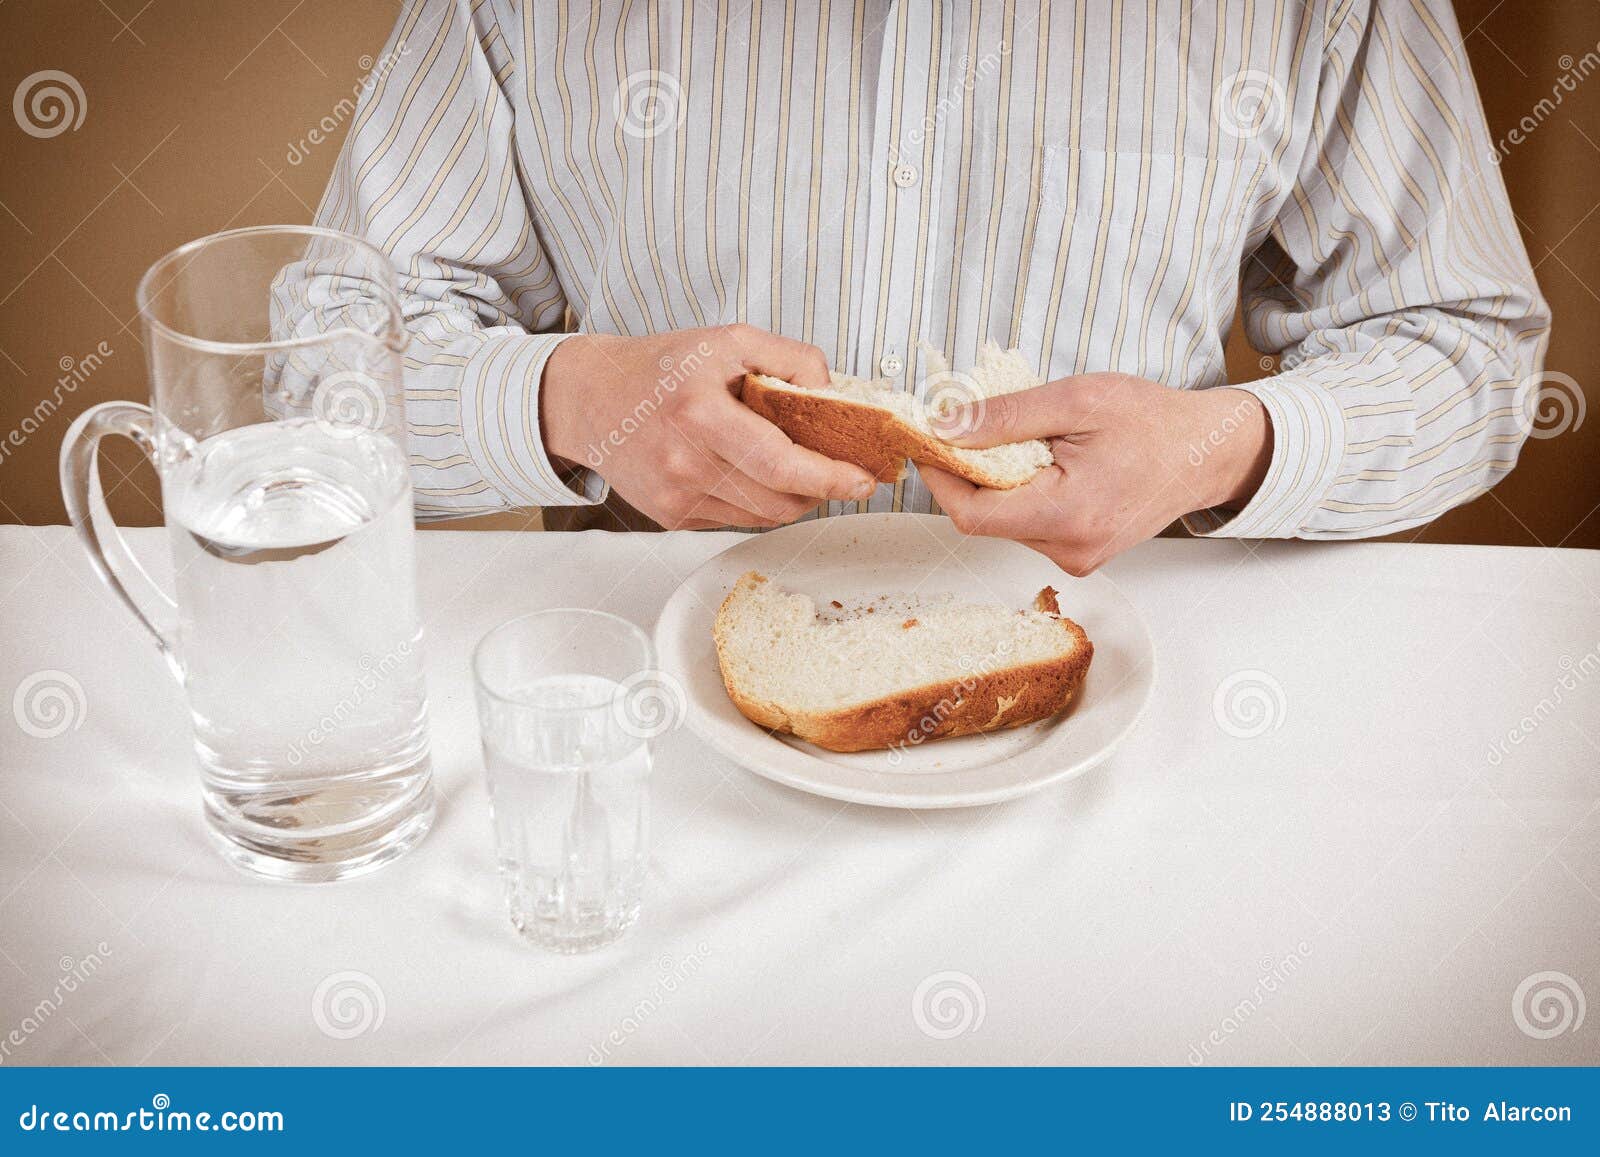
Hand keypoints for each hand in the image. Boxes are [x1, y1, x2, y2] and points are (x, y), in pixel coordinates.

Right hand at [541, 325, 877, 527]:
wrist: (590, 400)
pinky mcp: (672, 517)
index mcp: (700, 414)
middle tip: (837, 468)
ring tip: (793, 465)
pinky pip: (737, 519)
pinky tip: (749, 472)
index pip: (781, 464)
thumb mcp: (727, 339)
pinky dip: (758, 501)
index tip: (862, 480)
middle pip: (780, 500)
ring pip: (764, 516)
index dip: (830, 477)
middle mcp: (685, 462)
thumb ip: (788, 357)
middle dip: (819, 489)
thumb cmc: (659, 368)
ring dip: (792, 497)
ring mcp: (677, 497)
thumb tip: (831, 392)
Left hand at [921, 374, 1271, 574]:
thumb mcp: (1076, 400)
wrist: (1206, 453)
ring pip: (1007, 522)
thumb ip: (1005, 417)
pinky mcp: (1081, 554)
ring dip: (998, 482)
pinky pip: (1030, 525)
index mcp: (1068, 515)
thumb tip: (945, 428)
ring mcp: (1077, 558)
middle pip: (986, 518)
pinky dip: (1023, 493)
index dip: (940, 478)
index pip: (972, 514)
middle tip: (967, 427)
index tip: (927, 442)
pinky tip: (1043, 463)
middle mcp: (1070, 549)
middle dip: (969, 474)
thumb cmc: (1152, 421)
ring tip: (1023, 441)